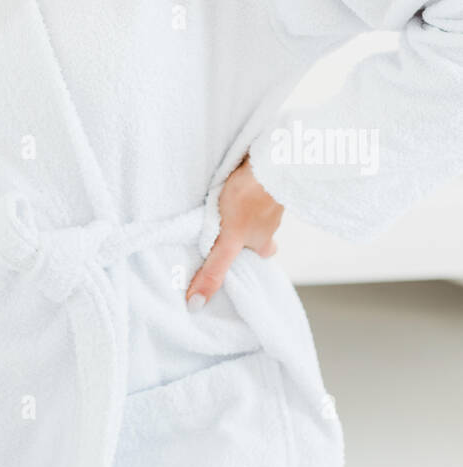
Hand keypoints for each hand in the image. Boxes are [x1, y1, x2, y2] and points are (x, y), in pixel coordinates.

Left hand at [185, 152, 282, 310]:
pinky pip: (257, 183)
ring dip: (246, 203)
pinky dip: (249, 182)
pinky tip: (236, 176)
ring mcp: (271, 197)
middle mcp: (271, 222)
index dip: (254, 253)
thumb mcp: (227, 240)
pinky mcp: (265, 175)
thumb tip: (196, 303)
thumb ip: (214, 269)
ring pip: (259, 206)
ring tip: (227, 198)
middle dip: (250, 228)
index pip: (264, 253)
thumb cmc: (250, 201)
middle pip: (262, 230)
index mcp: (264, 240)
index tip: (242, 252)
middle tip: (232, 223)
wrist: (269, 162)